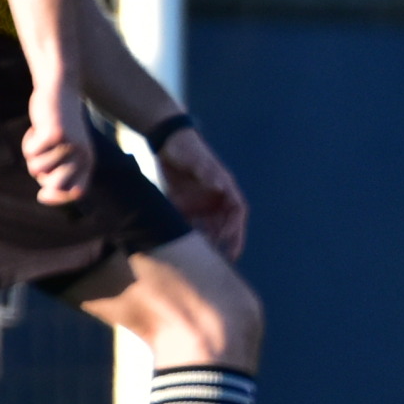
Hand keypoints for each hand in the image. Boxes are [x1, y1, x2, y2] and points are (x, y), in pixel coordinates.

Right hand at [23, 85, 91, 204]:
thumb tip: (45, 196)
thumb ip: (59, 172)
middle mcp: (83, 155)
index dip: (58, 198)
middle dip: (40, 176)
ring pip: (37, 169)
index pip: (77, 192)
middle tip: (41, 157)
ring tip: (40, 140)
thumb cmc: (59, 124)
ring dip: (31, 157)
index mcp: (88, 161)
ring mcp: (69, 144)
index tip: (42, 195)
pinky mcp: (54, 133)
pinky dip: (28, 142)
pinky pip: (31, 152)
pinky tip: (36, 129)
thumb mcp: (65, 149)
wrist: (60, 89)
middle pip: (54, 185)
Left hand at [157, 129, 248, 259]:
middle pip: (226, 225)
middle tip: (220, 260)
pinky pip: (191, 225)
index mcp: (225, 188)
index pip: (237, 212)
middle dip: (225, 242)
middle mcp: (216, 199)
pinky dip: (190, 236)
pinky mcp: (185, 206)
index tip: (231, 244)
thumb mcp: (197, 159)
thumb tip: (220, 185)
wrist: (166, 144)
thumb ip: (208, 172)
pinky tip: (184, 246)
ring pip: (210, 228)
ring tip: (203, 258)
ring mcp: (201, 204)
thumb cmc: (187, 149)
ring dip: (209, 242)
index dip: (237, 229)